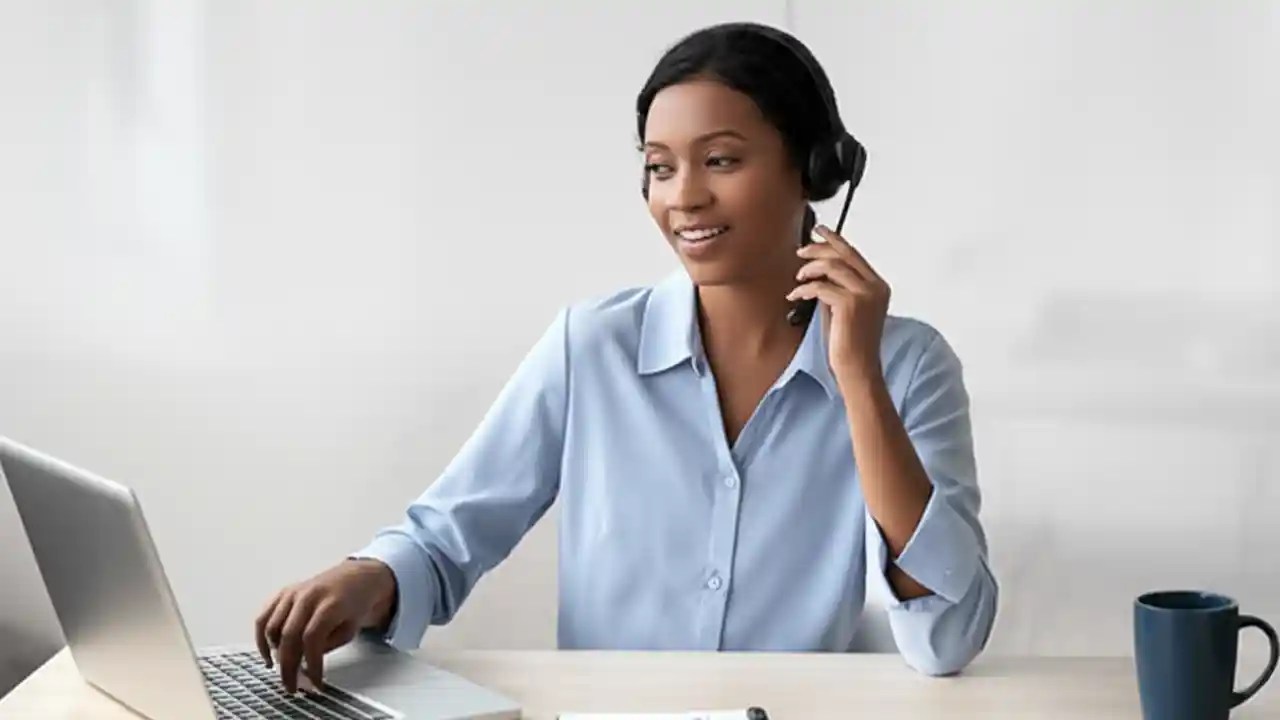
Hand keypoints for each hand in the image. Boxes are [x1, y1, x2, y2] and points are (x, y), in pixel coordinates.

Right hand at [254, 558, 396, 693]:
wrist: (355, 578)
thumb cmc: (354, 604)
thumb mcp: (351, 628)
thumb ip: (328, 645)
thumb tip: (304, 664)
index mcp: (330, 604)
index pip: (313, 639)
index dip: (311, 664)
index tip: (314, 683)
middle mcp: (308, 596)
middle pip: (289, 636)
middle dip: (288, 667)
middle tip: (292, 686)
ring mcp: (293, 593)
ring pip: (272, 628)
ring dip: (274, 654)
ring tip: (284, 670)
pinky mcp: (283, 593)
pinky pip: (263, 617)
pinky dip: (261, 638)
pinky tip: (268, 654)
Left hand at [787, 225, 889, 390]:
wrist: (858, 369)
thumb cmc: (849, 344)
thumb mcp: (845, 309)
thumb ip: (838, 287)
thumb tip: (817, 270)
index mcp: (878, 286)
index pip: (854, 254)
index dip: (834, 240)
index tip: (819, 231)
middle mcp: (875, 287)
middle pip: (844, 254)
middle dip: (819, 249)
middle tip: (800, 252)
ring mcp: (865, 295)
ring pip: (832, 266)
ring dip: (810, 270)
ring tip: (798, 279)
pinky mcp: (850, 305)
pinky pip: (821, 287)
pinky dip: (804, 289)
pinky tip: (795, 296)